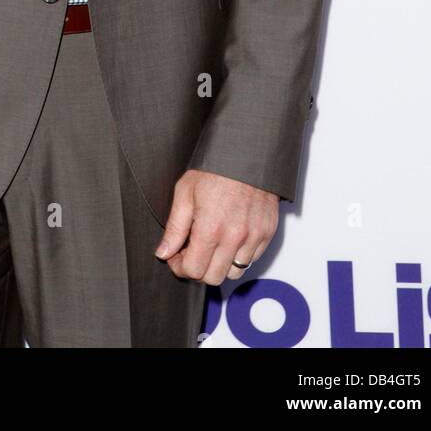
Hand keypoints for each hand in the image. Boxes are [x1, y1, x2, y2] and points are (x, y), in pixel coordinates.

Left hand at [155, 169, 278, 284]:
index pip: (193, 270)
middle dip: (198, 269)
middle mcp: (234, 237)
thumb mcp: (185, 192)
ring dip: (219, 264)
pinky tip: (229, 237)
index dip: (180, 267)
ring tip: (212, 244)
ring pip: (234, 273)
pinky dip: (239, 255)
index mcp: (210, 228)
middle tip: (192, 251)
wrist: (247, 152)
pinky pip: (252, 259)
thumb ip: (174, 227)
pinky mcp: (267, 233)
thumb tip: (164, 253)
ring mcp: (253, 237)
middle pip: (213, 278)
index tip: (177, 256)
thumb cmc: (214, 169)